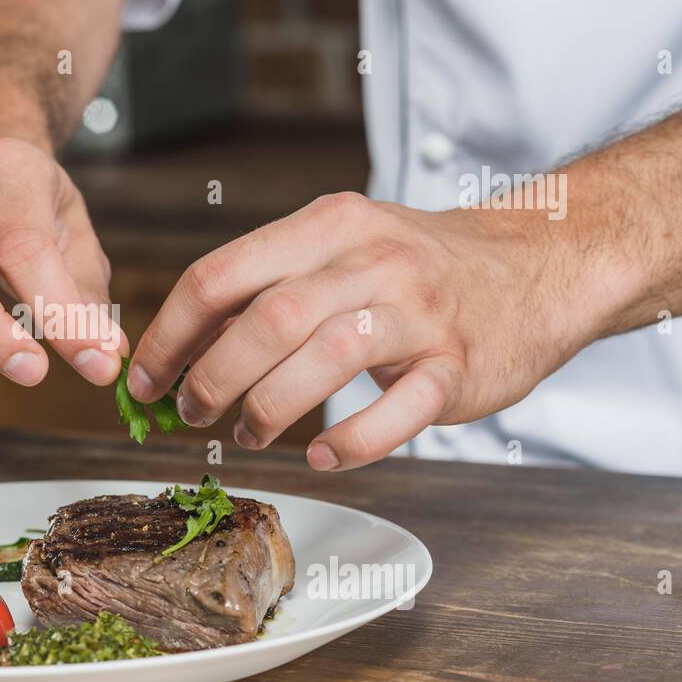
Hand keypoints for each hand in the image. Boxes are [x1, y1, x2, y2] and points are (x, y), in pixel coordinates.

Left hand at [127, 192, 589, 470]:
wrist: (536, 263)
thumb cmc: (414, 266)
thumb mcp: (338, 246)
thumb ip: (265, 283)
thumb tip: (180, 344)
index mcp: (327, 225)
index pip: (220, 276)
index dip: (170, 336)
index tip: (145, 380)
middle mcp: (372, 259)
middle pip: (266, 319)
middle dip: (211, 376)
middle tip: (193, 412)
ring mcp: (420, 312)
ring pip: (325, 359)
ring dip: (268, 408)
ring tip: (249, 432)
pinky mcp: (458, 365)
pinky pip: (396, 413)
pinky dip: (349, 443)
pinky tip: (320, 455)